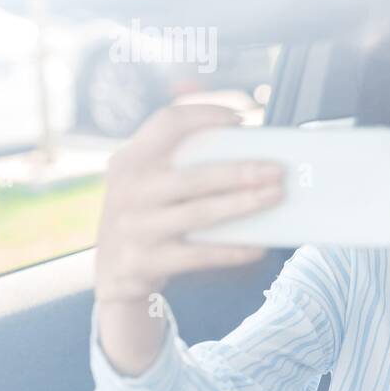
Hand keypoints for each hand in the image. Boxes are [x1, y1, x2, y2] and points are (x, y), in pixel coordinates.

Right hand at [95, 104, 284, 304]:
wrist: (112, 275)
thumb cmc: (148, 217)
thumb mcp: (147, 183)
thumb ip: (180, 160)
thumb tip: (245, 144)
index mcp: (130, 160)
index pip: (167, 123)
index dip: (205, 115)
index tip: (240, 118)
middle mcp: (128, 190)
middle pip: (193, 176)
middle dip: (240, 171)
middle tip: (277, 171)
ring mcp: (134, 227)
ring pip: (200, 214)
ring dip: (244, 205)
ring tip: (276, 197)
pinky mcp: (144, 262)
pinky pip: (200, 255)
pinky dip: (233, 251)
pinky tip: (259, 247)